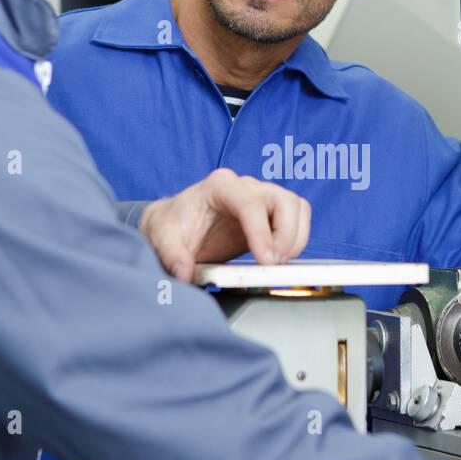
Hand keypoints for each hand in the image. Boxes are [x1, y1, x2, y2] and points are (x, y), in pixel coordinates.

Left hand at [139, 168, 310, 281]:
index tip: (266, 261)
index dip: (262, 233)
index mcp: (219, 186)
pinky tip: (281, 257)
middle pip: (282, 200)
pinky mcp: (271, 212)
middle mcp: (245, 186)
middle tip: (273, 264)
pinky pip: (298, 216)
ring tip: (278, 263)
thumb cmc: (172, 226)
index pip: (251, 204)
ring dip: (295, 238)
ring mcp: (261, 196)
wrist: (177, 224)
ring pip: (296, 206)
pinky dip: (298, 237)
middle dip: (285, 235)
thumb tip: (183, 273)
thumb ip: (172, 255)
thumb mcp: (162, 239)